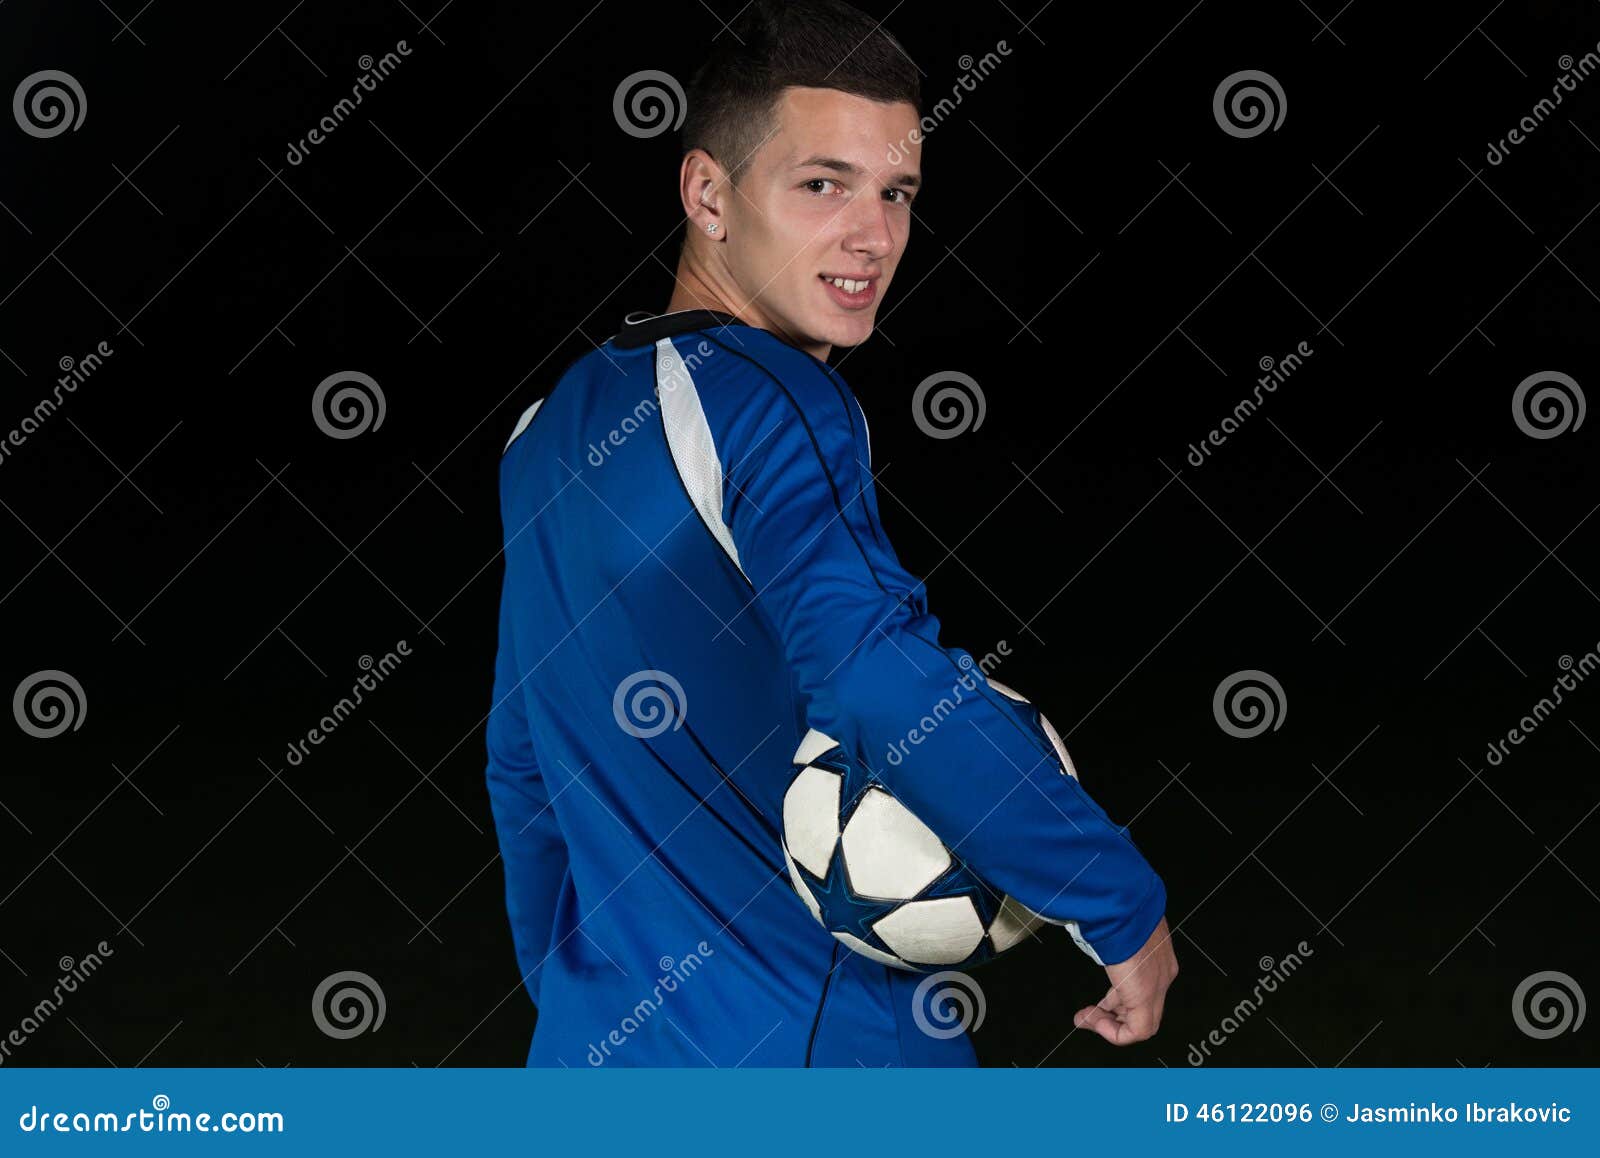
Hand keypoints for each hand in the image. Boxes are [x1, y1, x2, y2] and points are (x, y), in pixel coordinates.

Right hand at [1074, 916, 1177, 1045]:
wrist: (1124, 903)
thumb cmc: (1116, 904)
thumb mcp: (1113, 921)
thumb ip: (1106, 930)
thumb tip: (1084, 923)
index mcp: (1157, 953)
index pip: (1143, 986)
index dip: (1117, 999)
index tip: (1096, 1003)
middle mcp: (1162, 972)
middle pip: (1144, 1008)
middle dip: (1113, 1016)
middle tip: (1088, 1017)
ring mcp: (1158, 986)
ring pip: (1142, 1023)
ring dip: (1111, 1026)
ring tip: (1086, 1020)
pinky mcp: (1146, 996)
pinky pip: (1136, 1031)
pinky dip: (1114, 1033)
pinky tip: (1094, 1021)